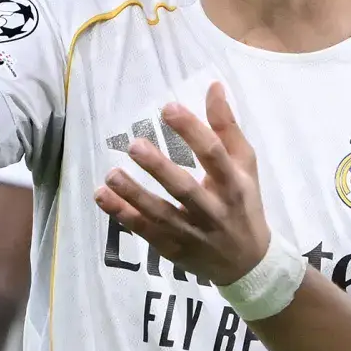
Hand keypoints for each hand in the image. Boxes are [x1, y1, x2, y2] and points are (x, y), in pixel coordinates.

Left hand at [93, 83, 269, 285]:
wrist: (247, 263)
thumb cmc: (244, 203)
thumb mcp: (245, 165)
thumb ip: (227, 127)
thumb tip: (213, 86)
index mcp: (234, 184)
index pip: (214, 155)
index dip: (192, 131)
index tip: (168, 108)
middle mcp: (214, 210)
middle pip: (185, 189)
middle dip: (159, 168)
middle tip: (134, 145)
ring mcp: (192, 233)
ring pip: (160, 214)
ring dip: (134, 195)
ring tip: (111, 175)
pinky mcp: (173, 249)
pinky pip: (145, 231)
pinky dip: (123, 215)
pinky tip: (103, 197)